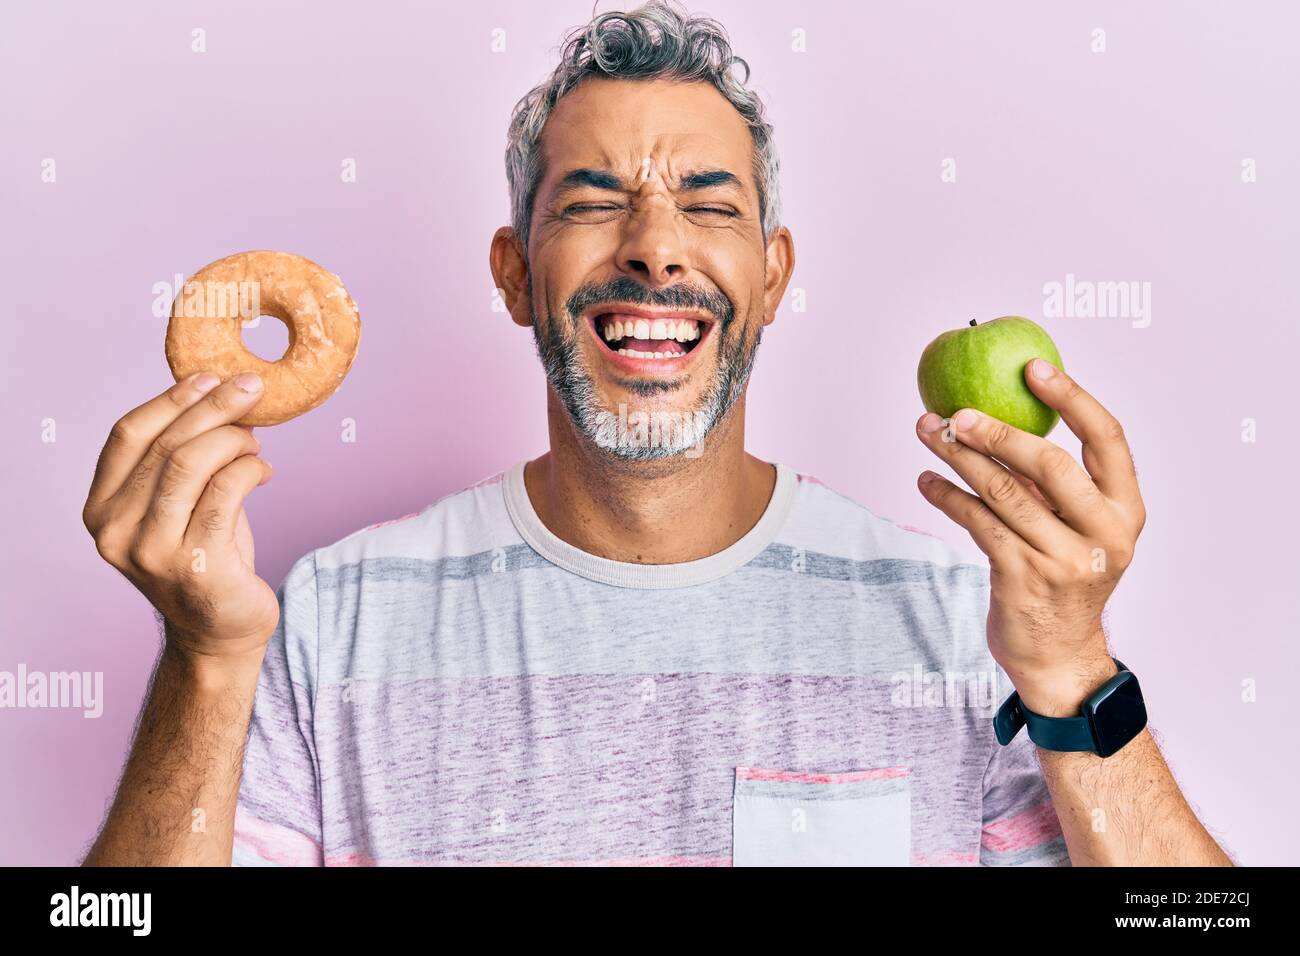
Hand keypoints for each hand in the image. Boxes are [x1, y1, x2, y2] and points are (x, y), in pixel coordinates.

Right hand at [82, 372, 278, 666]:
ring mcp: (152, 551)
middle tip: (251, 390)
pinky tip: (265, 470)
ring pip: (193, 463)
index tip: (208, 377)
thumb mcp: (180, 504)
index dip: (170, 400)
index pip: (127, 435)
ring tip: (257, 441)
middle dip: (214, 408)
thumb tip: (220, 394)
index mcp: (100, 510)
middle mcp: (116, 532)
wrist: (221, 630)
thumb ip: (182, 459)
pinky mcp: (197, 564)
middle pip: (166, 445)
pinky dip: (251, 468)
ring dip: (234, 439)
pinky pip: (227, 491)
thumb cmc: (205, 556)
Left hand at [914, 358, 1146, 715]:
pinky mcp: (1022, 578)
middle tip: (958, 412)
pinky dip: (948, 497)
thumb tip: (1004, 412)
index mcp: (1127, 510)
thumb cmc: (1063, 577)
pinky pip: (978, 523)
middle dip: (999, 431)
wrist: (1057, 656)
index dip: (1072, 397)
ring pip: (1004, 492)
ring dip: (960, 458)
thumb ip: (1056, 483)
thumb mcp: (1078, 529)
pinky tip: (927, 481)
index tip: (1034, 367)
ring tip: (929, 433)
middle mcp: (1104, 533)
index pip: (1107, 439)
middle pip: (1051, 463)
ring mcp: (1064, 559)